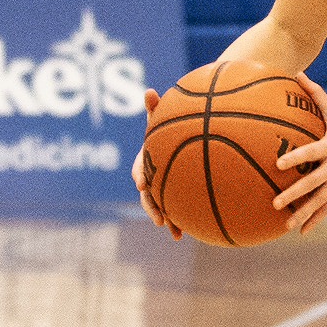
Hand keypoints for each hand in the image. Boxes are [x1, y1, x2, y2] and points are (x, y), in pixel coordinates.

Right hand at [134, 89, 180, 237]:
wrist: (174, 143)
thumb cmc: (166, 129)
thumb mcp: (159, 120)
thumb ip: (154, 109)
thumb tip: (149, 90)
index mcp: (145, 161)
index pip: (140, 169)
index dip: (141, 175)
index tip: (143, 182)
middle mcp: (149, 177)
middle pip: (148, 195)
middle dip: (152, 207)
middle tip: (159, 219)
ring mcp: (159, 189)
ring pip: (160, 207)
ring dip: (166, 219)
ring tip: (175, 232)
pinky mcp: (171, 197)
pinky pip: (173, 211)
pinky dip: (177, 223)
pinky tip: (186, 236)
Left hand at [273, 77, 326, 234]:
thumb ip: (316, 95)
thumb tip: (297, 73)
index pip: (311, 153)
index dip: (295, 158)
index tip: (278, 164)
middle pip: (312, 182)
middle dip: (294, 193)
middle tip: (275, 202)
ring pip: (319, 201)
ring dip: (302, 213)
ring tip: (285, 225)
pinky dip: (315, 220)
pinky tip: (301, 231)